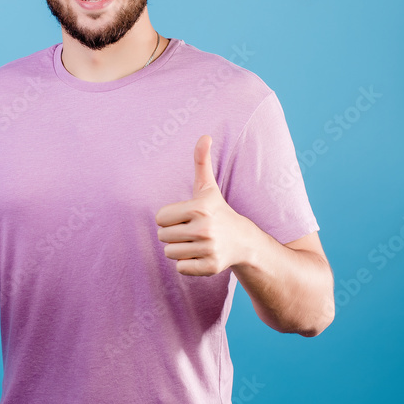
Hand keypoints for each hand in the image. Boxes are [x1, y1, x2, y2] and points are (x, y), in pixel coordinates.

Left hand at [155, 134, 257, 275]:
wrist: (244, 241)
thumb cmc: (217, 211)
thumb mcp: (208, 187)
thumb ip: (201, 161)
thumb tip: (204, 135)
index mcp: (199, 207)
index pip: (159, 218)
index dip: (170, 217)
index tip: (187, 216)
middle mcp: (204, 228)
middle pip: (162, 236)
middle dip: (173, 234)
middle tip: (191, 230)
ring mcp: (208, 249)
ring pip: (170, 253)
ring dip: (179, 249)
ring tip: (196, 242)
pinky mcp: (210, 267)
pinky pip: (180, 268)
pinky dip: (187, 264)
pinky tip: (202, 255)